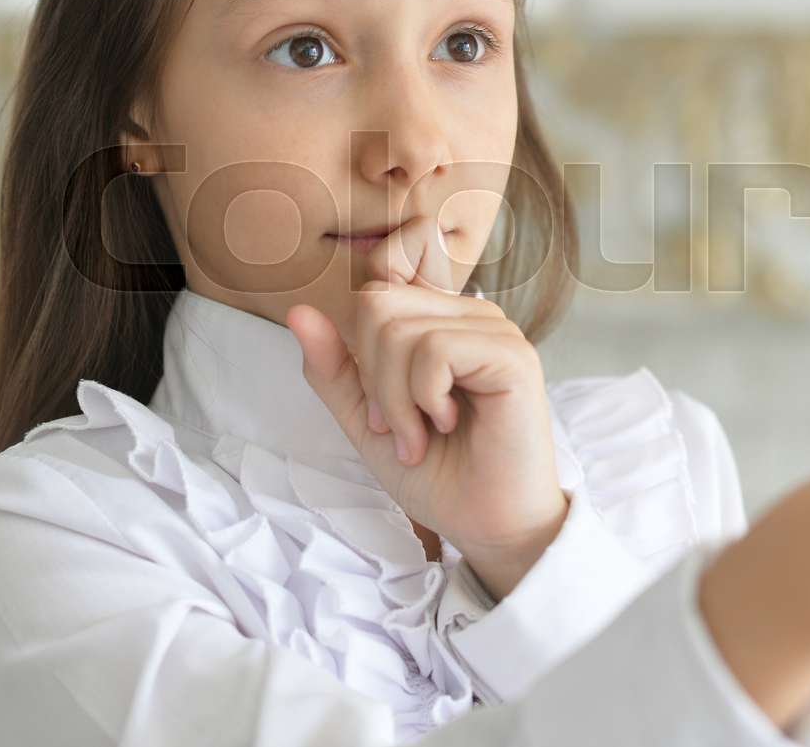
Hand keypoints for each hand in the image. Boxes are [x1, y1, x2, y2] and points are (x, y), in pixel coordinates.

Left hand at [284, 214, 565, 598]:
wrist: (488, 527)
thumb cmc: (439, 473)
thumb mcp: (367, 419)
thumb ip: (334, 368)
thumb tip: (297, 311)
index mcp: (441, 319)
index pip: (378, 282)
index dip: (361, 337)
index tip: (380, 398)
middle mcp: (472, 314)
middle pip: (377, 305)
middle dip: (372, 378)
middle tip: (397, 427)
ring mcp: (496, 331)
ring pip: (402, 330)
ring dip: (396, 400)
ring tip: (419, 436)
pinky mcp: (512, 356)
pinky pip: (435, 351)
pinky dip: (423, 399)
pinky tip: (446, 424)